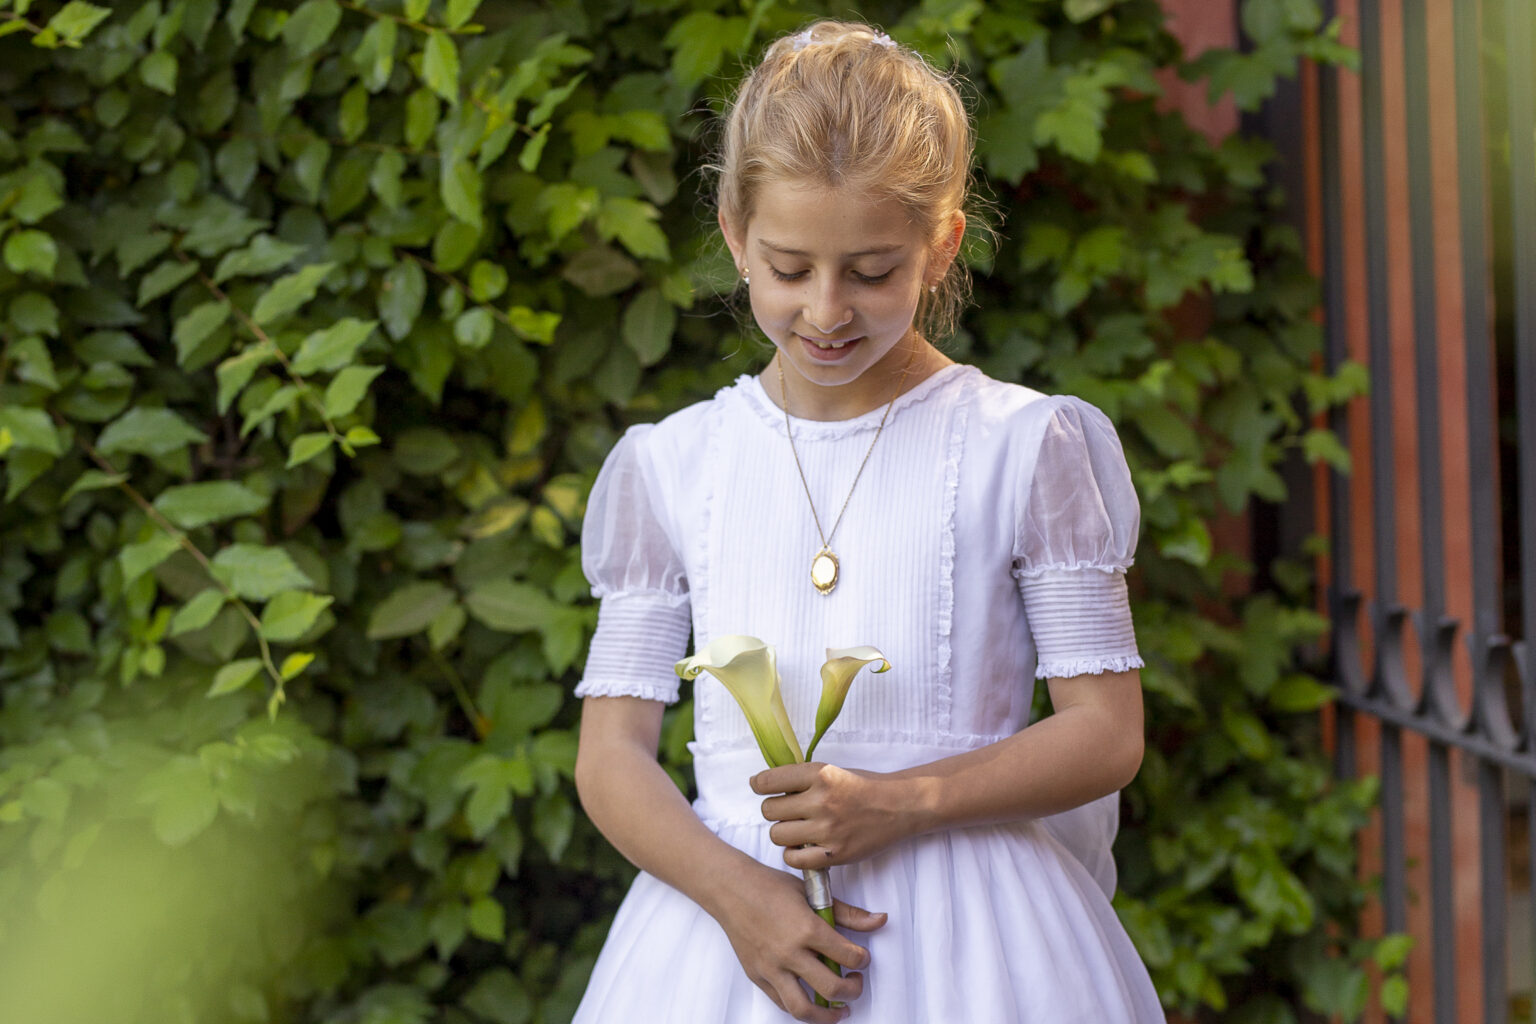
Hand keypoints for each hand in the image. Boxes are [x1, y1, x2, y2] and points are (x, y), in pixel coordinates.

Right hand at [711, 862, 885, 1022]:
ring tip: (839, 1010)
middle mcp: (790, 953)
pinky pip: (782, 1003)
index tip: (861, 958)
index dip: (862, 960)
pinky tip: (810, 1001)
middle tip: (855, 983)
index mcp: (807, 929)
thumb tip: (880, 920)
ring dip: (828, 1015)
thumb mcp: (813, 894)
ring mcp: (771, 968)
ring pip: (804, 1009)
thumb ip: (848, 913)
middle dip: (853, 990)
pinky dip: (800, 1007)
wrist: (731, 889)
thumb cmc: (770, 886)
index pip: (848, 957)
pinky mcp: (757, 976)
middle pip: (832, 988)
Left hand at [751, 762, 911, 868]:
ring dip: (783, 832)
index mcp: (820, 774)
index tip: (760, 786)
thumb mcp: (832, 771)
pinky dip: (794, 854)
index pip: (768, 781)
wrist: (899, 806)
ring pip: (777, 835)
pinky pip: (793, 859)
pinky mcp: (835, 853)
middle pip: (769, 810)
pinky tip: (804, 847)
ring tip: (798, 829)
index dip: (759, 785)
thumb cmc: (863, 787)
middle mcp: (821, 801)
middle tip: (789, 811)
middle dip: (774, 810)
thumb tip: (763, 784)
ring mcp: (828, 829)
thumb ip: (802, 778)